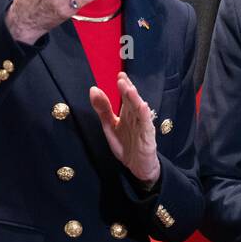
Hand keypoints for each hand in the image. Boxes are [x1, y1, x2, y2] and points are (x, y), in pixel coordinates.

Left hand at [89, 72, 159, 187]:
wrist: (137, 166)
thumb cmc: (126, 145)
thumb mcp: (110, 126)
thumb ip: (102, 109)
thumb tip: (93, 89)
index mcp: (128, 113)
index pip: (126, 96)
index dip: (124, 85)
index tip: (120, 74)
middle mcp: (136, 117)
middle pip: (132, 100)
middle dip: (127, 89)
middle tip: (121, 79)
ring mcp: (142, 126)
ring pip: (139, 110)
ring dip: (135, 99)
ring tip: (129, 89)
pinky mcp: (147, 137)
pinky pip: (146, 124)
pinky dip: (144, 115)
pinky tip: (142, 106)